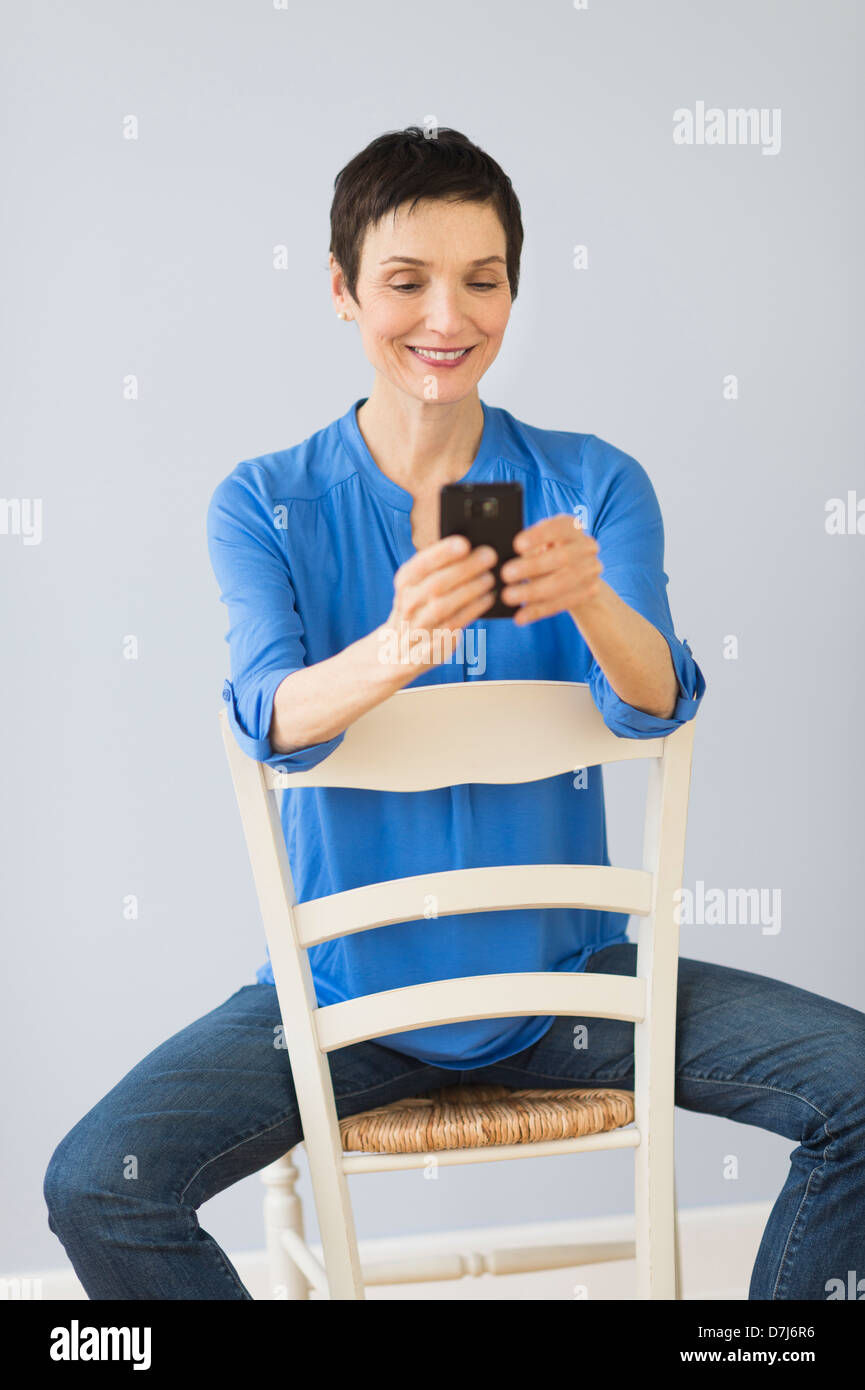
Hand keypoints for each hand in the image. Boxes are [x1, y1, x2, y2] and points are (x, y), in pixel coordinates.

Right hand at [379, 535, 497, 677]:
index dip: (441, 553)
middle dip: (464, 569)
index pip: (419, 565)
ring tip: (490, 579)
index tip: (465, 543)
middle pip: (435, 585)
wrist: (396, 651)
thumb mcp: (420, 586)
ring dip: (470, 591)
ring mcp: (414, 630)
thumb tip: (473, 550)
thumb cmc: (420, 609)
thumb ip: (440, 569)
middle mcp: (406, 605)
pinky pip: (449, 632)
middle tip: (489, 557)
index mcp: (404, 583)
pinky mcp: (426, 649)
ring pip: (442, 608)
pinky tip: (486, 601)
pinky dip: (469, 614)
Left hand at [500, 514, 602, 624]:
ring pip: (562, 583)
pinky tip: (520, 616)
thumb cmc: (547, 554)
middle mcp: (587, 546)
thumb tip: (501, 558)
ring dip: (533, 592)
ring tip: (508, 596)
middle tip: (506, 574)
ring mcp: (592, 570)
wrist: (577, 575)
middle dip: (532, 567)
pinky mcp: (590, 591)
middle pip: (562, 557)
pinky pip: (562, 603)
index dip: (539, 535)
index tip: (517, 545)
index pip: (558, 527)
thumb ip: (526, 549)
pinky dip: (538, 610)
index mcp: (572, 527)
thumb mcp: (539, 545)